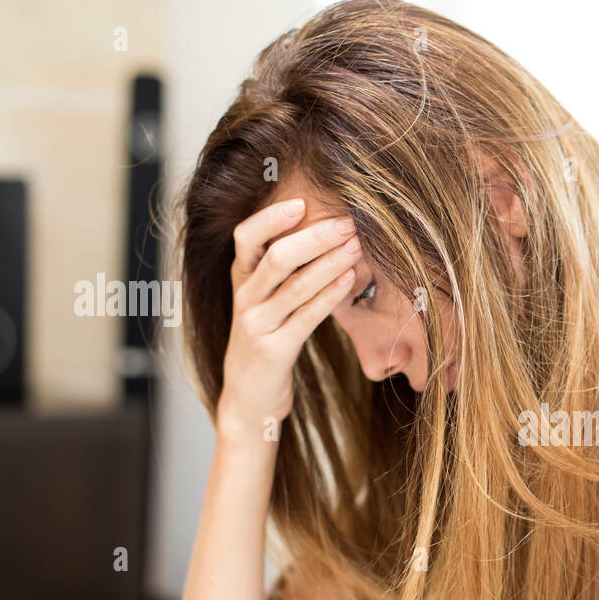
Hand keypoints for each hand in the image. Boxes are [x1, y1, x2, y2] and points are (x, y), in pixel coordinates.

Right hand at [216, 197, 363, 438]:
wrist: (248, 398)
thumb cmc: (266, 342)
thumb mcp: (266, 303)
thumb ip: (283, 272)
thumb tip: (322, 232)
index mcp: (241, 280)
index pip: (245, 237)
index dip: (271, 217)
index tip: (302, 201)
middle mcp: (245, 299)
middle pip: (277, 258)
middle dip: (315, 236)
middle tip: (348, 222)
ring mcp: (257, 325)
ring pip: (294, 285)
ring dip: (330, 262)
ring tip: (358, 245)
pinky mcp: (274, 350)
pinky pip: (306, 317)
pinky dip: (330, 295)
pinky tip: (350, 279)